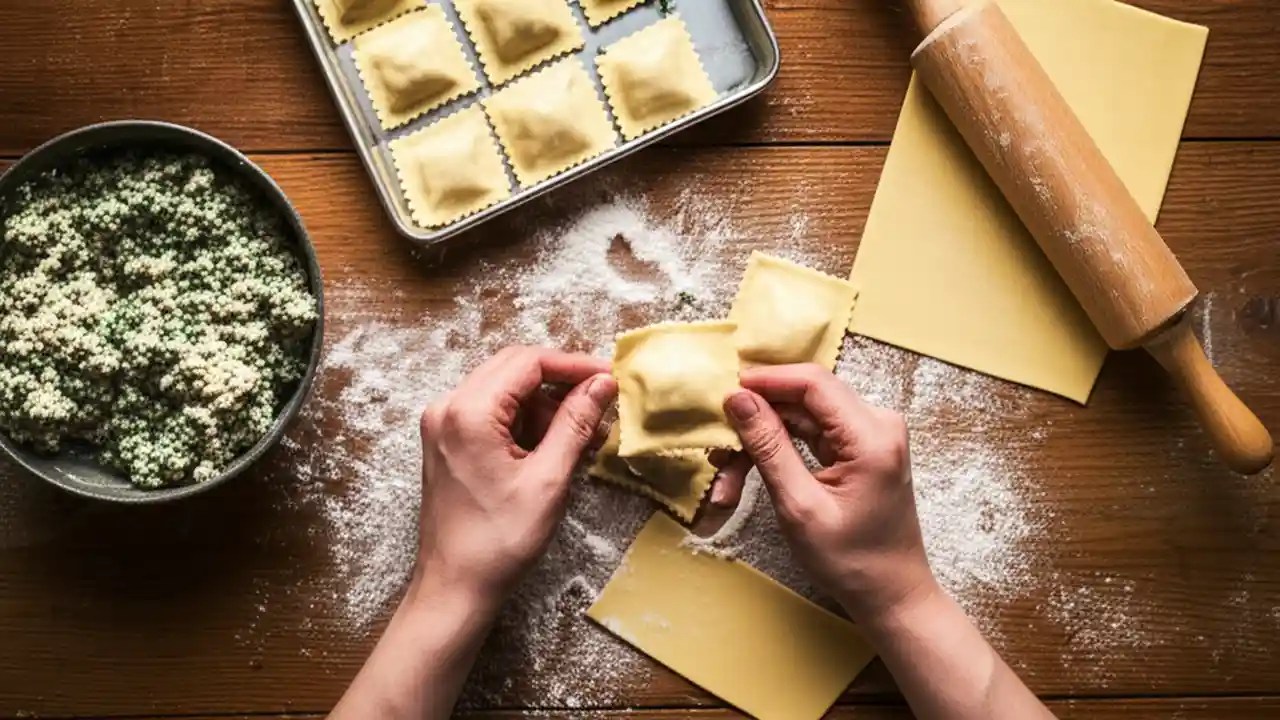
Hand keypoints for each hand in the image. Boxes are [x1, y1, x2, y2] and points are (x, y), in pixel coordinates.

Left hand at [416, 346, 616, 603]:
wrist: (453, 588)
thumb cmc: (499, 541)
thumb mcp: (549, 479)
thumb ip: (576, 423)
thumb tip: (602, 383)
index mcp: (468, 412)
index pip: (528, 362)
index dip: (574, 365)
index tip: (610, 377)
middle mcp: (447, 407)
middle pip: (513, 369)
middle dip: (561, 382)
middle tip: (601, 401)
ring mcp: (442, 424)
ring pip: (504, 390)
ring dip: (545, 405)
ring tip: (584, 435)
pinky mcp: (446, 442)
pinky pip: (491, 413)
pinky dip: (525, 422)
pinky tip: (555, 446)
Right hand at [718, 364, 936, 626]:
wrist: (892, 594)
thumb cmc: (851, 561)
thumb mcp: (800, 507)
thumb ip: (769, 447)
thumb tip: (738, 398)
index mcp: (872, 436)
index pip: (812, 383)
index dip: (765, 380)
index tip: (722, 392)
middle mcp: (879, 423)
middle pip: (805, 396)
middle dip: (757, 417)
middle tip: (717, 448)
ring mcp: (872, 433)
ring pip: (803, 414)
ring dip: (763, 436)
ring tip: (725, 473)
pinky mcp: (861, 446)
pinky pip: (812, 431)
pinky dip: (779, 447)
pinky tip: (747, 468)